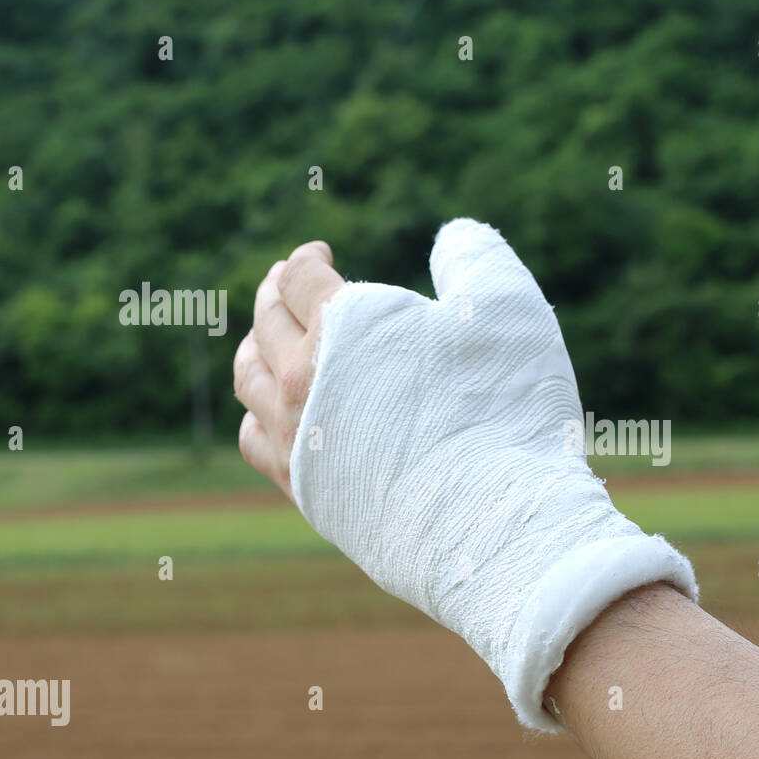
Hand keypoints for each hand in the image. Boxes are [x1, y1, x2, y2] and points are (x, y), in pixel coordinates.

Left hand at [233, 219, 694, 730]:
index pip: (302, 277)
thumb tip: (453, 236)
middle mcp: (300, 377)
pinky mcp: (305, 490)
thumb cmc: (505, 409)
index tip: (320, 254)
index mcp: (342, 324)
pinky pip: (255, 438)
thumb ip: (477, 256)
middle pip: (265, 322)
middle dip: (275, 294)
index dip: (309, 258)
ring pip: (248, 379)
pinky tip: (275, 414)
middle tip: (286, 285)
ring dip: (255, 348)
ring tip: (269, 341)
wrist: (494, 522)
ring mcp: (295, 438)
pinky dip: (258, 412)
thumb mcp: (509, 309)